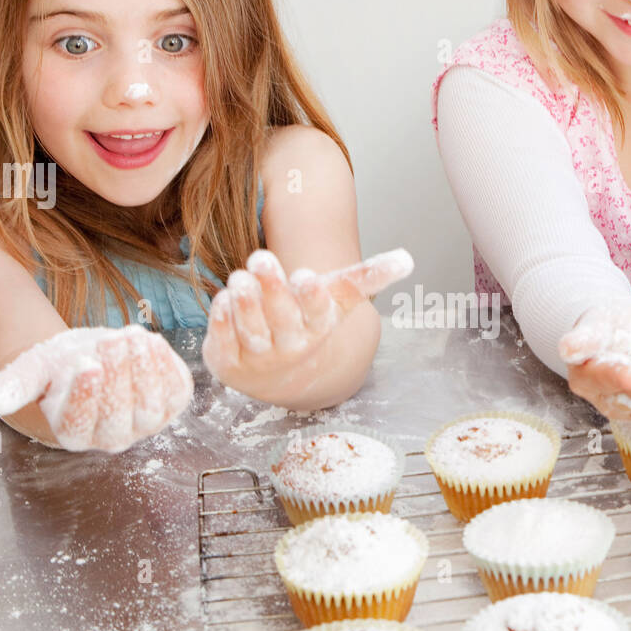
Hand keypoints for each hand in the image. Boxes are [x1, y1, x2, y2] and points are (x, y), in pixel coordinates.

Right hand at [0, 325, 193, 451]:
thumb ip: (13, 385)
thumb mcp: (33, 370)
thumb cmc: (58, 368)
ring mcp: (146, 423)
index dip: (84, 396)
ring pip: (151, 407)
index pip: (79, 424)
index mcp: (74, 433)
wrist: (90, 360)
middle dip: (117, 378)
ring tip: (132, 335)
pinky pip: (176, 391)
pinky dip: (168, 367)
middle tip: (110, 341)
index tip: (84, 364)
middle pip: (118, 418)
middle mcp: (112, 437)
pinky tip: (152, 341)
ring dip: (145, 370)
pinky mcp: (171, 403)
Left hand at [202, 247, 412, 391]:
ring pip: (251, 330)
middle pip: (281, 317)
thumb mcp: (334, 300)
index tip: (307, 276)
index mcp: (318, 327)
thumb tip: (409, 258)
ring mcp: (258, 356)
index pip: (318, 314)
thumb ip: (365, 279)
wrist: (275, 373)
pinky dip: (222, 321)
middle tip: (260, 257)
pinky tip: (222, 300)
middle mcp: (290, 345)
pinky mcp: (228, 361)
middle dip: (272, 288)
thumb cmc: (305, 322)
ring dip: (245, 303)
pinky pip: (223, 340)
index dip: (312, 298)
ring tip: (240, 278)